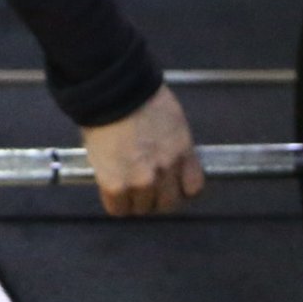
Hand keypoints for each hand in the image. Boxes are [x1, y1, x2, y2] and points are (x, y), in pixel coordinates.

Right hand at [81, 84, 202, 216]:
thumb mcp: (170, 119)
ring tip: (123, 186)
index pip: (192, 188)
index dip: (180, 189)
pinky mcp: (115, 184)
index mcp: (182, 152)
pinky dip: (114, 202)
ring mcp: (141, 180)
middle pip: (167, 204)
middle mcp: (166, 171)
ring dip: (133, 200)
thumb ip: (172, 144)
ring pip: (141, 209)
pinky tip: (109, 188)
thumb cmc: (137, 95)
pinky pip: (117, 208)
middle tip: (143, 187)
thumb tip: (165, 156)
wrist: (110, 91)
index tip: (170, 186)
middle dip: (156, 198)